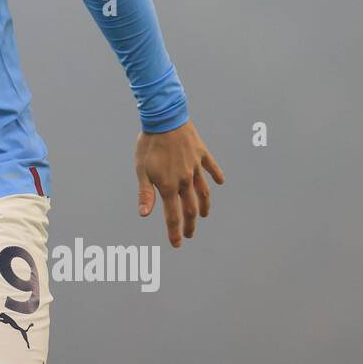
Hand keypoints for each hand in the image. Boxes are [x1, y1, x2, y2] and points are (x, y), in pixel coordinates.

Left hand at [135, 118, 224, 247]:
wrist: (165, 118)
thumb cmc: (149, 145)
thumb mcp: (142, 170)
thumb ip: (145, 193)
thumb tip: (144, 215)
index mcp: (169, 186)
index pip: (173, 215)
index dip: (174, 231)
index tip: (176, 244)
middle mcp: (186, 180)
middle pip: (190, 208)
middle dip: (189, 224)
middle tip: (189, 235)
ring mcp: (196, 167)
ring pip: (203, 191)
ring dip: (204, 205)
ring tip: (203, 215)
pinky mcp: (202, 154)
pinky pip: (211, 168)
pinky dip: (216, 176)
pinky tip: (220, 182)